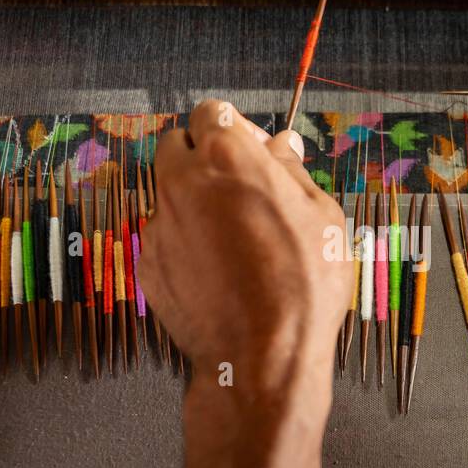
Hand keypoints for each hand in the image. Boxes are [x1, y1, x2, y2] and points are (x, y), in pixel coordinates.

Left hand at [136, 99, 349, 392]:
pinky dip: (185, 245)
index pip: (212, 111)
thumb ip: (293, 172)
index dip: (234, 128)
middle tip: (238, 189)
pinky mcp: (146, 263)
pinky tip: (218, 273)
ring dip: (193, 203)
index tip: (254, 152)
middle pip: (176, 145)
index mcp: (227, 157)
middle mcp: (181, 182)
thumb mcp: (322, 217)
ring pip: (168, 194)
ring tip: (234, 242)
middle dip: (201, 157)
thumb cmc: (304, 284)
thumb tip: (282, 146)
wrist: (261, 356)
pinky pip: (164, 238)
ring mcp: (158, 225)